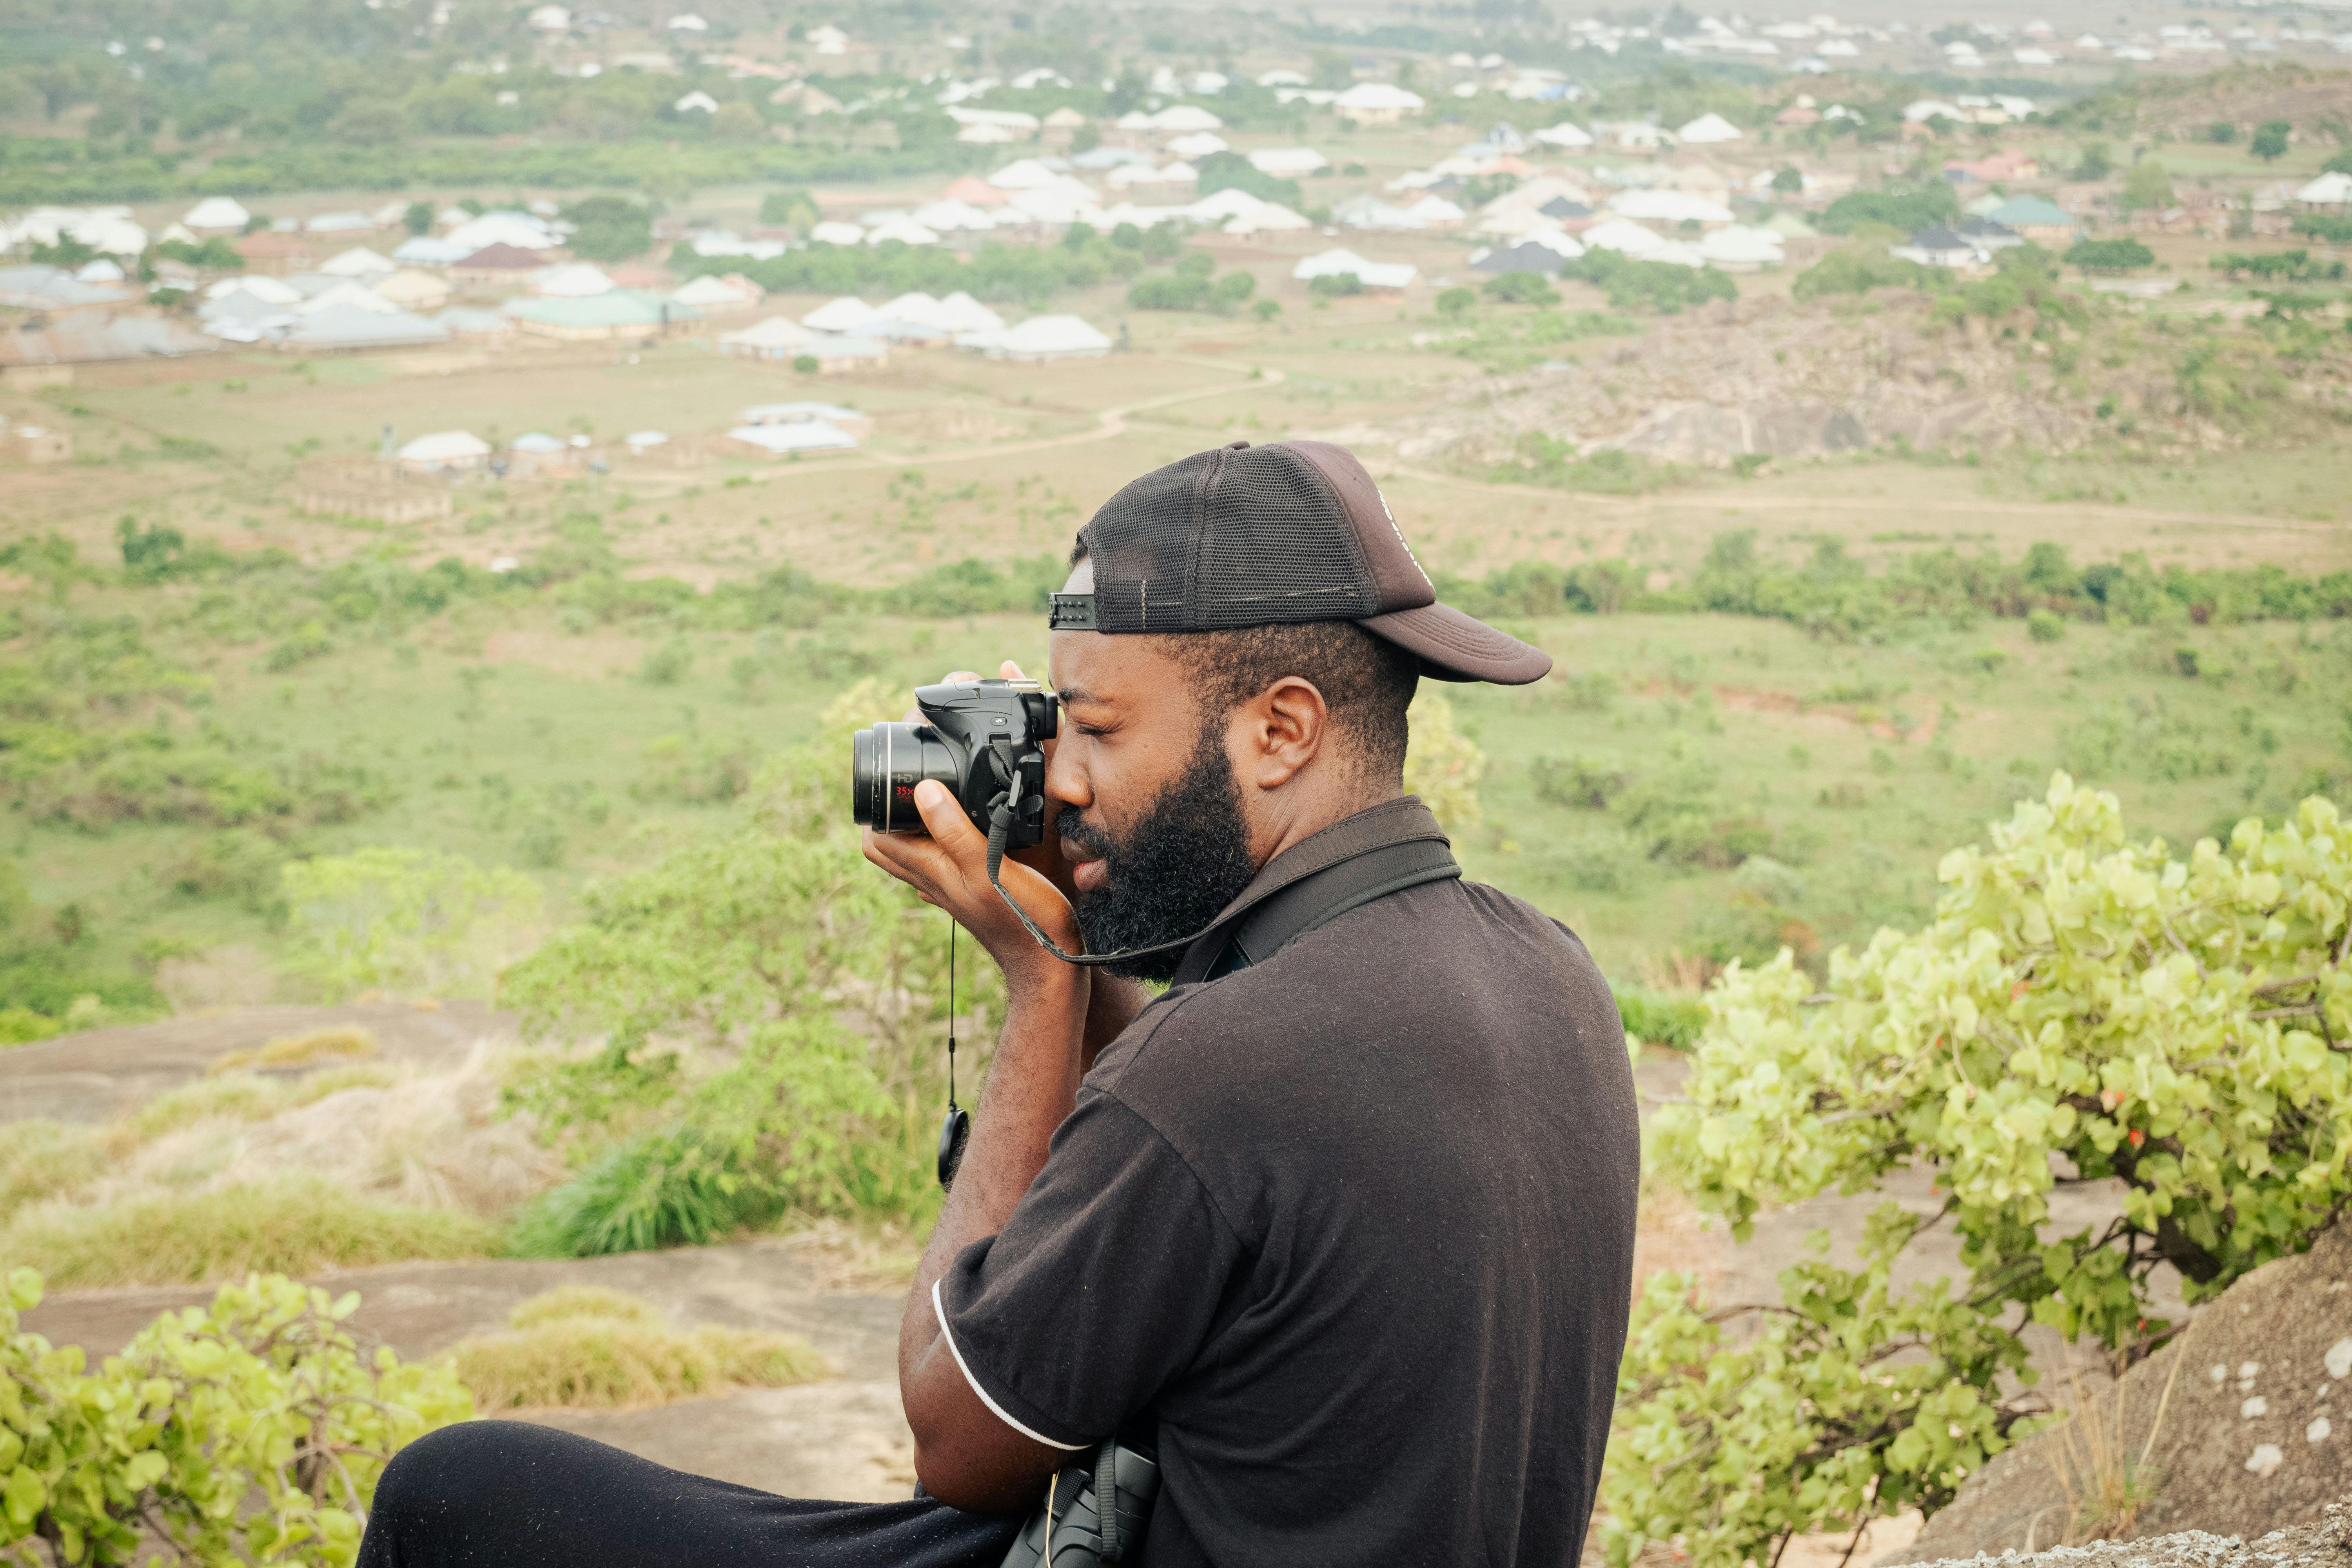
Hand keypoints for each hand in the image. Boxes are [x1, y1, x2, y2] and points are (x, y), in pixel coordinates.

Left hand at [867, 663, 1085, 987]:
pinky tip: (970, 824)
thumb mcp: (989, 868)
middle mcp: (934, 880)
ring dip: (918, 824)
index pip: (876, 838)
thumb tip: (923, 790)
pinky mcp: (972, 891)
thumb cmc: (1024, 919)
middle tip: (912, 780)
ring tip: (941, 794)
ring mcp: (951, 888)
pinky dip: (945, 839)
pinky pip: (943, 861)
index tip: (897, 774)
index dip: (878, 806)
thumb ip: (955, 831)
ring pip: (915, 852)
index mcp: (931, 870)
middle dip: (889, 812)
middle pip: (888, 844)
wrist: (1049, 965)